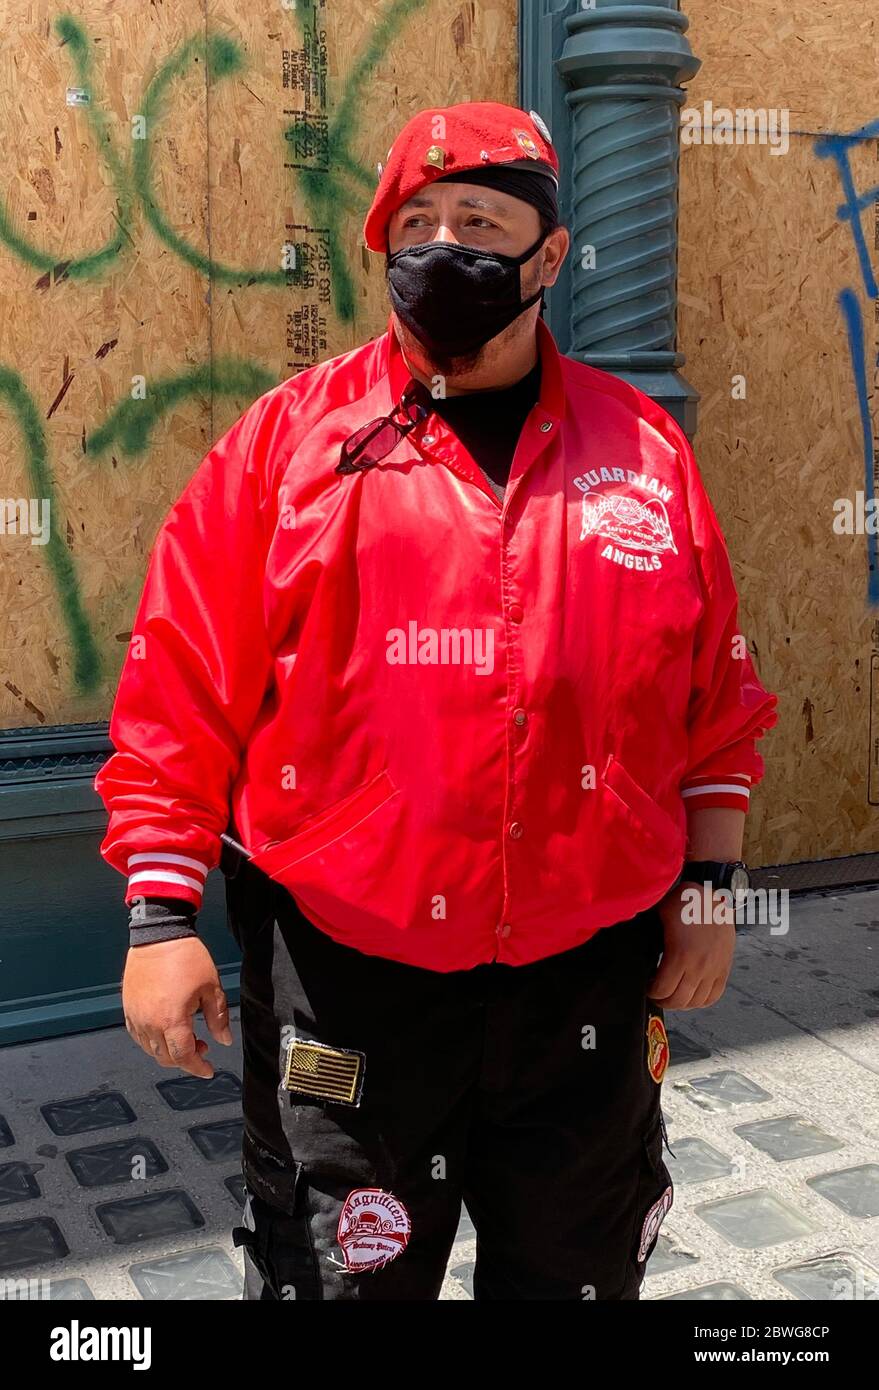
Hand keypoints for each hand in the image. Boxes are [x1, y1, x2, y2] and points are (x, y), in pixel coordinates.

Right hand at [122, 937, 231, 1076]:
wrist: (159, 936)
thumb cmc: (185, 957)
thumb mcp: (211, 987)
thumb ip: (217, 1018)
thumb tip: (224, 1040)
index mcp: (171, 1020)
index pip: (183, 1057)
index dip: (197, 1067)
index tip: (208, 1070)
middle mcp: (149, 1023)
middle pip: (166, 1058)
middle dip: (186, 1059)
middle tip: (202, 1046)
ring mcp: (136, 1017)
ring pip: (150, 1050)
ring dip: (169, 1052)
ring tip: (185, 1036)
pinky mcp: (128, 1009)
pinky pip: (138, 1037)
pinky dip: (152, 1041)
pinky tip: (165, 1030)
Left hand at [647, 883, 735, 1009]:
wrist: (714, 893)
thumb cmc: (686, 900)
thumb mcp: (660, 913)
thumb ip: (649, 932)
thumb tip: (634, 945)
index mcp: (681, 954)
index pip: (662, 989)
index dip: (651, 992)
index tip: (647, 987)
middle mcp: (699, 966)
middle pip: (678, 1001)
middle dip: (664, 1001)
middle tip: (657, 995)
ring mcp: (714, 969)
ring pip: (696, 1002)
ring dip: (682, 1003)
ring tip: (673, 996)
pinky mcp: (724, 968)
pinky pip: (714, 996)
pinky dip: (702, 1001)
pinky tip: (692, 995)